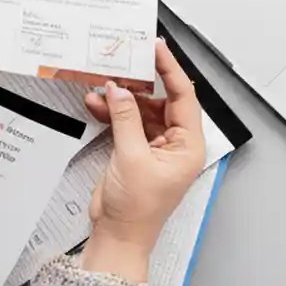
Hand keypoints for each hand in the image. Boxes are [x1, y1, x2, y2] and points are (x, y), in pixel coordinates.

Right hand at [80, 40, 205, 283]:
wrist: (117, 235)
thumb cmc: (137, 210)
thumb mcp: (132, 158)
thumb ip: (125, 119)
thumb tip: (119, 90)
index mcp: (188, 146)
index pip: (184, 97)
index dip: (170, 70)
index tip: (157, 49)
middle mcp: (175, 143)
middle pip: (161, 100)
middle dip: (140, 83)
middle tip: (126, 60)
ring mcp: (154, 146)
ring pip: (140, 109)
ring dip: (121, 98)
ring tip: (103, 86)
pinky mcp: (134, 150)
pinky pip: (126, 122)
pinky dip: (112, 112)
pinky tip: (97, 102)